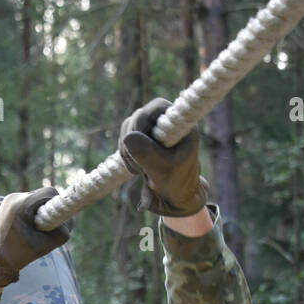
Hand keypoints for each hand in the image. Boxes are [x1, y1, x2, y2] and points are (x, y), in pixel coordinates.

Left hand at [0, 187, 71, 287]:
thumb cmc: (20, 254)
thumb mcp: (46, 245)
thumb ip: (63, 231)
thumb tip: (69, 218)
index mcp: (21, 205)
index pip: (50, 192)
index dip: (58, 203)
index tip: (58, 218)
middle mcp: (14, 198)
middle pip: (43, 195)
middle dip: (49, 209)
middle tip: (46, 227)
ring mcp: (9, 199)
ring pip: (36, 198)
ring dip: (40, 211)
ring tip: (34, 229)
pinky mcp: (8, 203)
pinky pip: (28, 202)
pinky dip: (32, 212)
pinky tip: (27, 227)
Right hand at [118, 97, 208, 216]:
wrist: (174, 197)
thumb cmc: (176, 182)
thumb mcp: (163, 170)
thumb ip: (147, 153)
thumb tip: (128, 136)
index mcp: (178, 124)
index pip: (157, 106)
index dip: (142, 121)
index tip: (136, 141)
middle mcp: (165, 123)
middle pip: (137, 117)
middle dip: (131, 141)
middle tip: (137, 164)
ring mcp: (151, 131)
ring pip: (128, 128)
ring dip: (126, 149)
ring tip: (137, 170)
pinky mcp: (141, 140)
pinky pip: (124, 139)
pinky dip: (125, 154)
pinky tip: (135, 169)